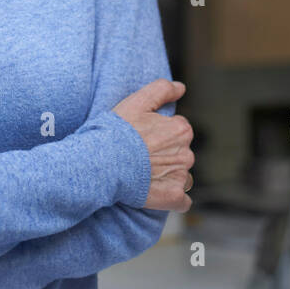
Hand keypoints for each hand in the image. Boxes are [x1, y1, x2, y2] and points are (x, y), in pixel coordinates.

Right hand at [112, 79, 193, 212]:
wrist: (103, 162)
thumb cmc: (117, 131)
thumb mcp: (137, 102)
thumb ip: (162, 90)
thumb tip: (181, 88)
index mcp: (181, 129)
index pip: (178, 129)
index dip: (160, 133)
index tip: (144, 138)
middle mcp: (186, 152)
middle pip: (180, 152)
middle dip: (166, 153)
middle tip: (141, 156)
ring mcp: (181, 176)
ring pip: (180, 174)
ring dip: (167, 174)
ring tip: (143, 174)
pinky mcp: (174, 196)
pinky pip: (182, 201)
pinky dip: (173, 197)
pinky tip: (156, 193)